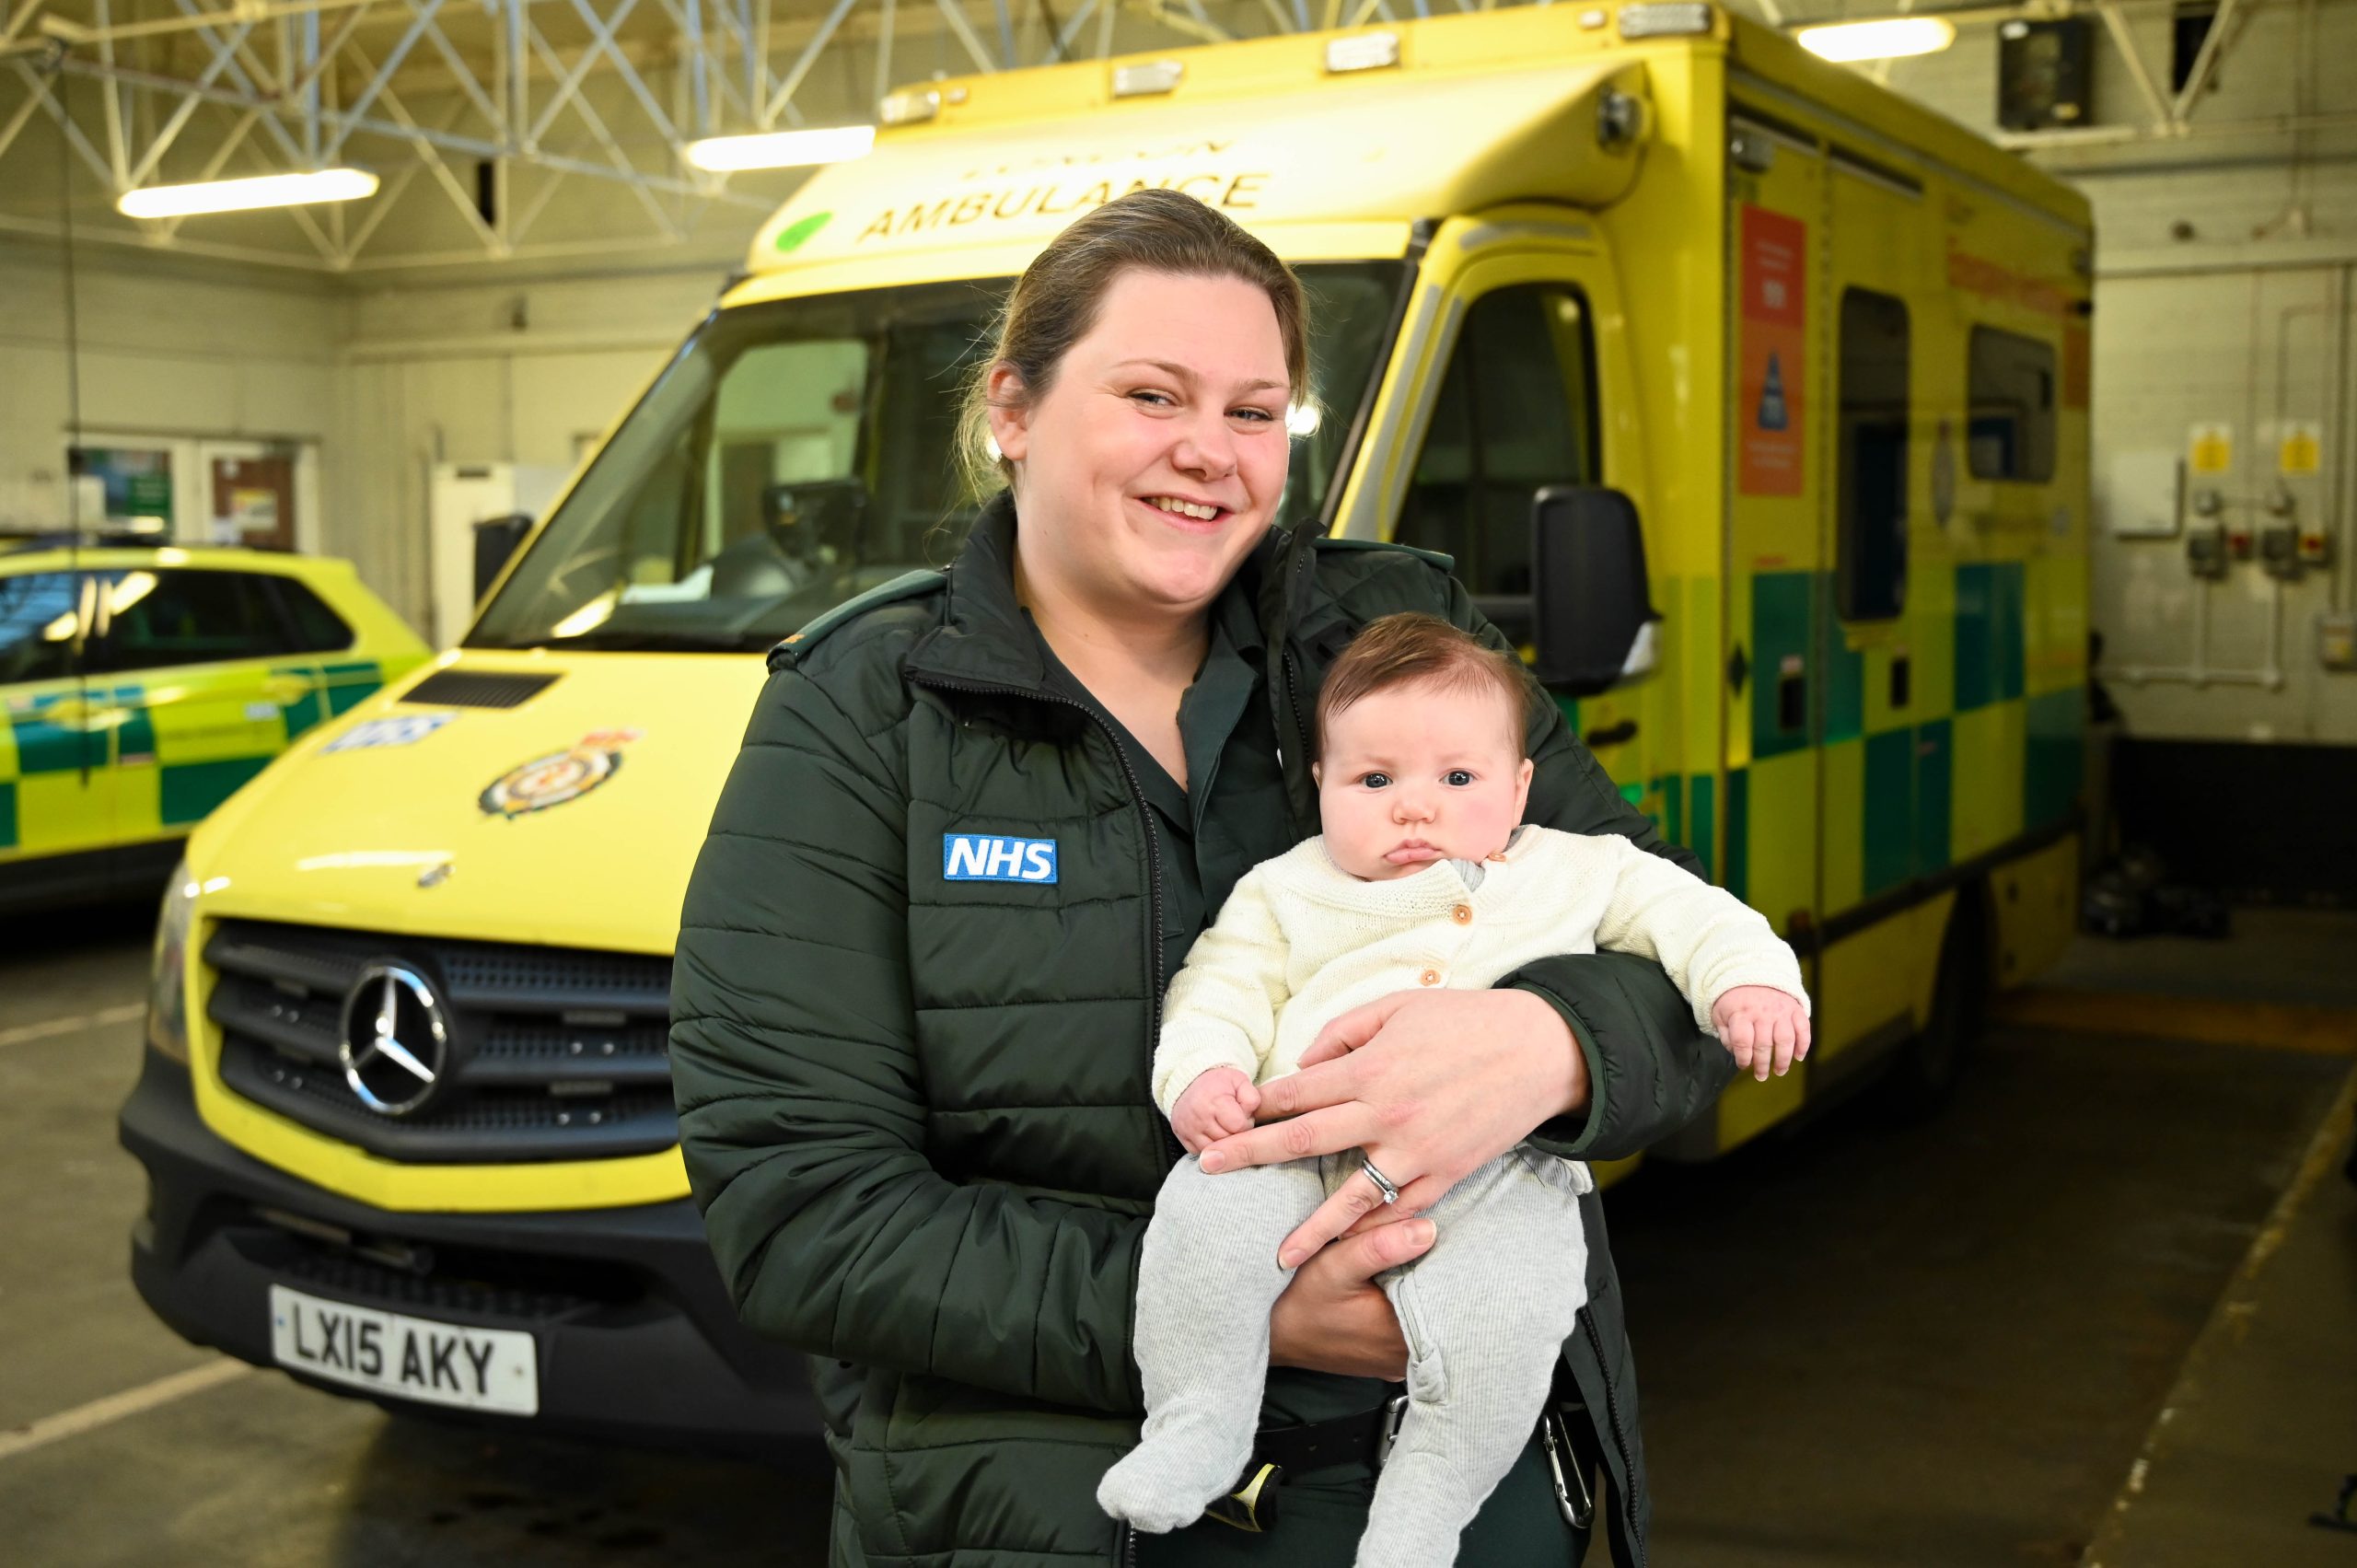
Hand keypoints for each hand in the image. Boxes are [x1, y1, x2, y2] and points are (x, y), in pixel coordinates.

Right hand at [1170, 1067, 1260, 1152]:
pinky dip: (1210, 1147)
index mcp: (1215, 1101)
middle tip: (1234, 1122)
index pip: (1239, 1126)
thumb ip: (1251, 1097)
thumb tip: (1249, 1116)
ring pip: (1215, 1151)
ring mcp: (1188, 1129)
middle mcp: (1198, 1117)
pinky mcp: (1182, 1138)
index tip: (1243, 1116)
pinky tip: (1213, 1133)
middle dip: (1235, 1134)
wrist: (1189, 1084)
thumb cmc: (1219, 1084)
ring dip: (1223, 1143)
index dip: (1246, 1123)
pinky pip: (1202, 1153)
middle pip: (1227, 1141)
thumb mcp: (1240, 1081)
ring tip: (1224, 1127)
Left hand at [1197, 988, 1583, 1266]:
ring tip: (1276, 1255)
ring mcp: (1416, 1151)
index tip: (1228, 1116)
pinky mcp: (1446, 1174)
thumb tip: (1305, 1066)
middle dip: (1251, 1155)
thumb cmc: (1466, 1020)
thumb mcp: (1398, 1006)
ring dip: (1309, 1227)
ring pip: (1350, 1197)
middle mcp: (1386, 1113)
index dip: (1258, 1104)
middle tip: (1208, 1170)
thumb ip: (1344, 1033)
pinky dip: (1372, 1235)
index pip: (1297, 1091)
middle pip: (1303, 1140)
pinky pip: (1400, 1212)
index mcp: (1372, 1067)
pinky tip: (1345, 1253)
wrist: (1540, 1050)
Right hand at [1267, 1214, 1434, 1379]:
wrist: (1272, 1333)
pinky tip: (1398, 1293)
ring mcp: (1398, 1362)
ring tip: (1415, 1267)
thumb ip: (1381, 1247)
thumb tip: (1428, 1230)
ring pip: (1428, 1323)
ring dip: (1424, 1296)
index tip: (1443, 1245)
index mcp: (1401, 1334)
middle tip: (1430, 1250)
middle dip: (1438, 1279)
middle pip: (1441, 1311)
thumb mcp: (1335, 1265)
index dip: (1447, 1268)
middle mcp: (1405, 1355)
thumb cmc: (1300, 1301)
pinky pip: (1414, 1335)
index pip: (1447, 1299)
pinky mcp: (1388, 1361)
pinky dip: (1411, 1313)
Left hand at [1711, 985, 1810, 1080]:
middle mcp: (1762, 1012)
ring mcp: (1780, 1010)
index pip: (1742, 1042)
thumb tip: (1735, 1053)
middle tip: (1761, 1076)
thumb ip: (1726, 1034)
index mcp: (1740, 1013)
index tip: (1743, 1065)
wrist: (1752, 970)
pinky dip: (1803, 1044)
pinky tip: (1798, 1056)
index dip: (1743, 1058)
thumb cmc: (1734, 997)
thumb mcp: (1720, 1012)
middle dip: (1762, 1065)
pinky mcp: (1794, 1008)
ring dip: (1783, 1059)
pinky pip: (1803, 1028)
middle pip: (1763, 1045)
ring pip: (1785, 1040)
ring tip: (1779, 1071)